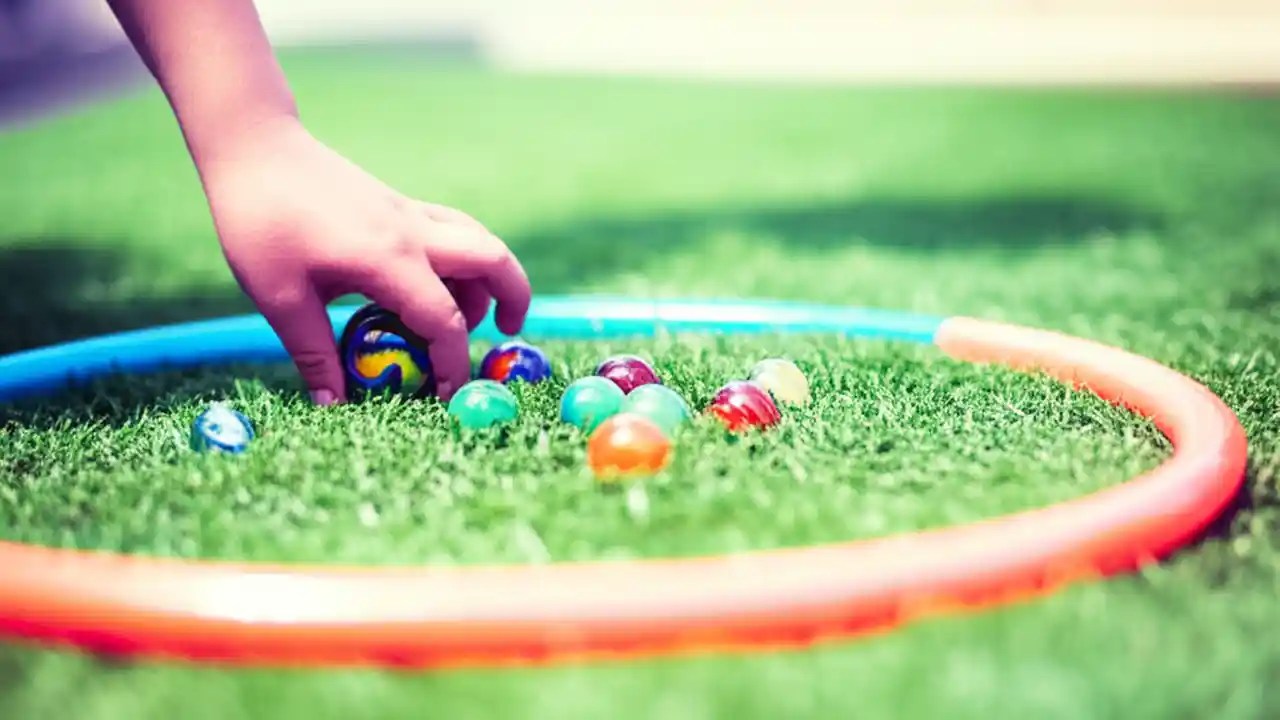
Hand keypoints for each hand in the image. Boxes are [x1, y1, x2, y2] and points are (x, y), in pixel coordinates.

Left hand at [197, 120, 530, 403]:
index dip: (453, 363)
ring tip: (466, 316)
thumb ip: (315, 353)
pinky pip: (452, 231)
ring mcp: (410, 214)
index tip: (446, 395)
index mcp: (388, 260)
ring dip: (488, 279)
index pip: (445, 320)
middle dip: (514, 299)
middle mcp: (413, 233)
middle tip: (506, 333)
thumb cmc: (261, 221)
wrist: (255, 148)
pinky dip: (461, 260)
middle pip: (494, 260)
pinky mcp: (399, 205)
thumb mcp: (280, 297)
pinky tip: (431, 283)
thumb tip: (332, 404)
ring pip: (478, 240)